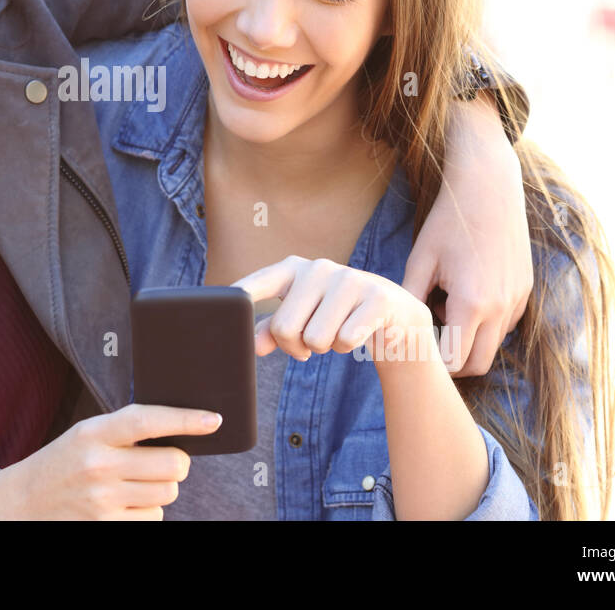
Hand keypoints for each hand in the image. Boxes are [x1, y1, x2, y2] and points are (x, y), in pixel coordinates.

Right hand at [0, 404, 220, 519]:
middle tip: (161, 463)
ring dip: (160, 491)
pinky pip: (154, 520)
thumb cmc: (64, 463)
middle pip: (173, 464)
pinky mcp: (105, 527)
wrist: (20, 503)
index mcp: (93, 433)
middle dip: (176, 464)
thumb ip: (125, 431)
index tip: (214, 419)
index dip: (185, 419)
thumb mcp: (85, 435)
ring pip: (168, 494)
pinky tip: (125, 506)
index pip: (147, 420)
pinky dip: (148, 514)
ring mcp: (102, 501)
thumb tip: (182, 432)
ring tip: (132, 486)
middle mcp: (98, 465)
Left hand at [240, 255, 432, 362]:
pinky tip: (358, 331)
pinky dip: (348, 346)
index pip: (256, 284)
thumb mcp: (302, 319)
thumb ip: (273, 329)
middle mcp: (317, 268)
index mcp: (292, 269)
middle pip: (285, 328)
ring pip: (316, 339)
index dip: (238, 297)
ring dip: (326, 347)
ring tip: (338, 330)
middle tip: (311, 343)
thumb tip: (253, 345)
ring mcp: (348, 279)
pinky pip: (345, 340)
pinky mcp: (376, 297)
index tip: (221, 304)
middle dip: (297, 347)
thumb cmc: (337, 316)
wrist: (393, 316)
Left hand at [404, 94, 532, 375]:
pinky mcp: (524, 291)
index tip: (413, 350)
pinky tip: (463, 295)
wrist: (488, 189)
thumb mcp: (421, 261)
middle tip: (426, 342)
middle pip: (478, 364)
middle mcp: (500, 308)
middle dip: (452, 361)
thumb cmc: (447, 223)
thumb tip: (397, 329)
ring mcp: (517, 301)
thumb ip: (410, 300)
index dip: (432, 361)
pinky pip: (504, 324)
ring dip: (469, 339)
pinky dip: (484, 323)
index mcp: (472, 304)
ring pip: (492, 344)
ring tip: (443, 308)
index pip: (455, 361)